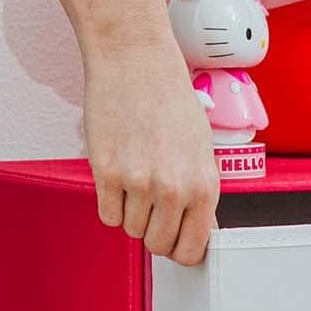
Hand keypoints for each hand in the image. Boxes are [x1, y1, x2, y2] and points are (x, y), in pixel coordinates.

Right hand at [29, 0, 221, 263]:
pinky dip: (109, 202)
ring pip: (130, 229)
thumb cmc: (169, 99)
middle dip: (152, 232)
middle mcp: (174, 189)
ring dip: (130, 212)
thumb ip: (198, 192)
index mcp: (204, 186)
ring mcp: (139, 184)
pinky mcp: (107, 174)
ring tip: (135, 178)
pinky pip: (107, 215)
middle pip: (157, 245)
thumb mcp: (201, 149)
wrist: (136, 61)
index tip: (172, 241)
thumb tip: (195, 229)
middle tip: (149, 207)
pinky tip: (117, 176)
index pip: (191, 249)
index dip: (179, 249)